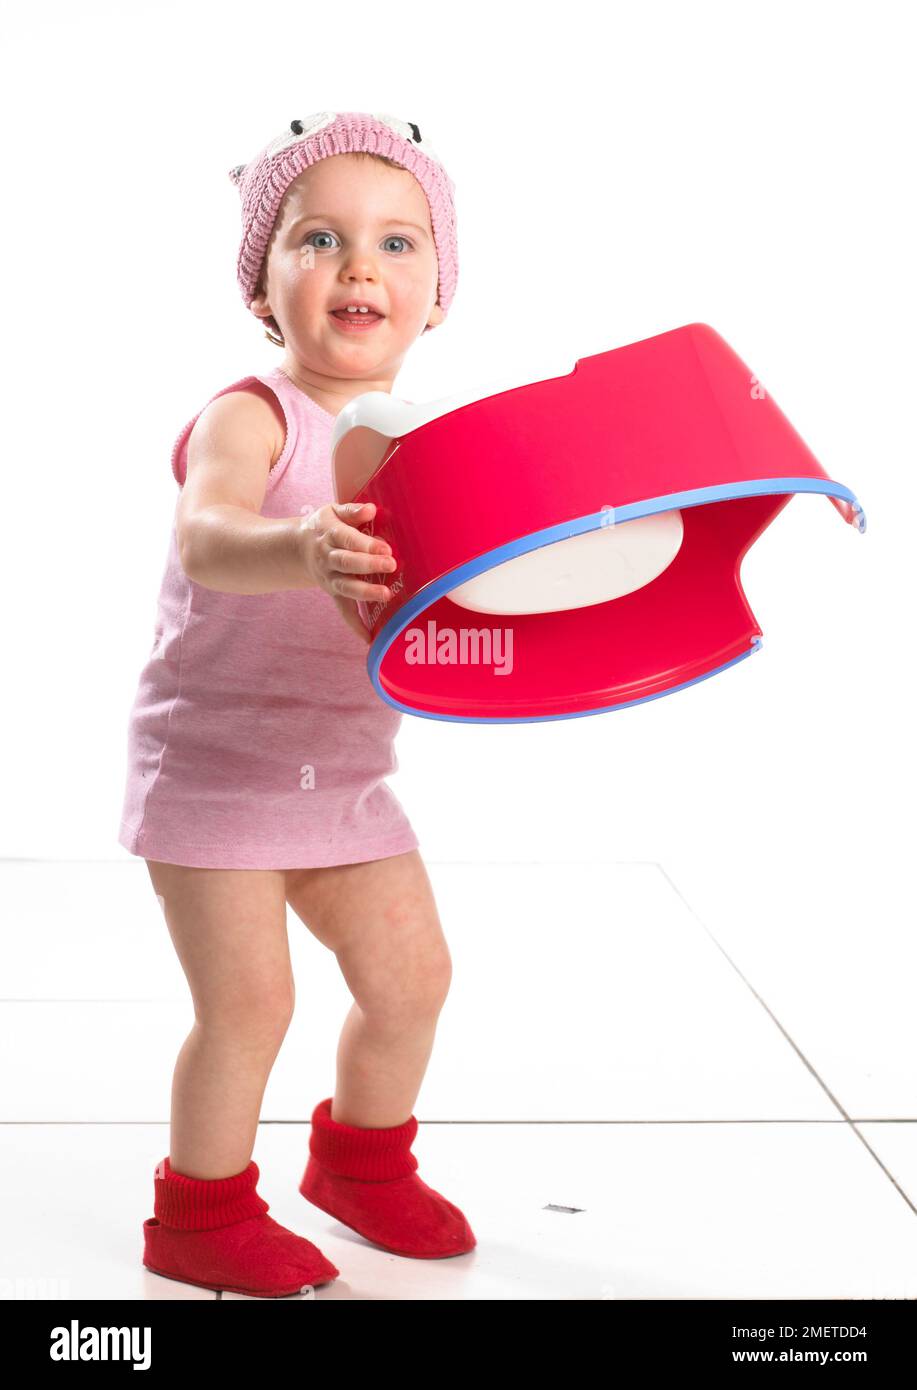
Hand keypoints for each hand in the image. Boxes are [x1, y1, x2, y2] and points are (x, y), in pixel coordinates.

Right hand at [298, 501, 396, 643]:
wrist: (298, 547)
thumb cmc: (325, 526)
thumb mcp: (333, 511)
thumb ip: (352, 510)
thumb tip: (370, 509)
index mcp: (329, 534)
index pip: (348, 540)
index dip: (366, 545)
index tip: (385, 548)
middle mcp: (327, 558)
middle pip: (347, 563)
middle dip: (368, 565)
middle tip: (391, 565)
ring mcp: (329, 578)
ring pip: (345, 587)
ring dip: (365, 592)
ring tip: (386, 595)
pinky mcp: (332, 593)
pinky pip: (343, 610)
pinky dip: (354, 624)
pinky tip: (368, 638)